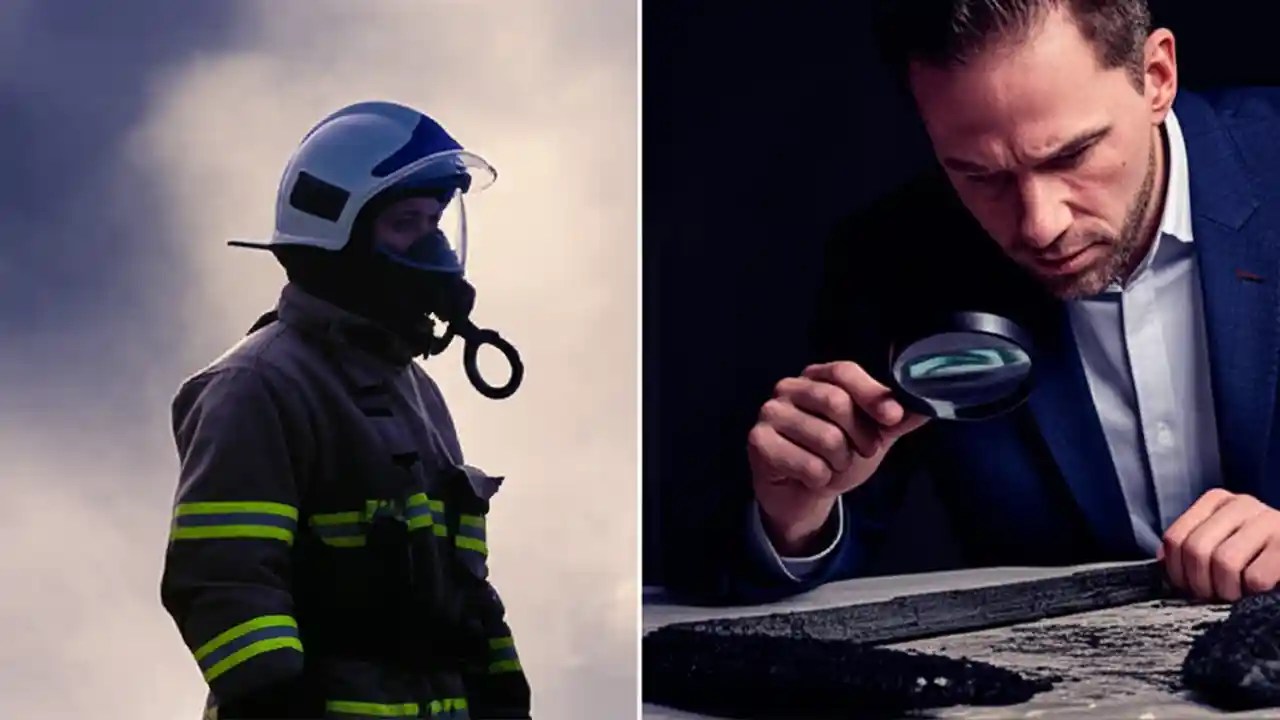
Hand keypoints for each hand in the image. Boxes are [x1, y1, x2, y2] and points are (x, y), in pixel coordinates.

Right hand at [747, 361, 929, 553]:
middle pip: (836, 402)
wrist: (802, 494)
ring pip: (825, 437)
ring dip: (839, 463)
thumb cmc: (834, 456)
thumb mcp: (872, 435)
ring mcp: (770, 413)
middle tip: (861, 452)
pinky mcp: (758, 441)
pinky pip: (806, 463)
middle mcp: (789, 388)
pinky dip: (820, 478)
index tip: (893, 417)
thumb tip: (927, 403)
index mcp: (817, 378)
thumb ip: (896, 419)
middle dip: (860, 436)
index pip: (843, 371)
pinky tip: (812, 477)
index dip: (871, 393)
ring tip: (832, 466)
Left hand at [1161, 488, 1279, 601]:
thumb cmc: (1259, 561)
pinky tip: (1261, 593)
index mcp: (1218, 502)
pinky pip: (1256, 577)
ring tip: (1238, 597)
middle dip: (1200, 584)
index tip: (1189, 590)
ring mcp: (1270, 521)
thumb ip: (1192, 549)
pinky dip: (1254, 594)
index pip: (1175, 538)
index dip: (1176, 572)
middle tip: (1214, 599)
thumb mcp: (1223, 547)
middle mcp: (1242, 504)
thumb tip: (1162, 561)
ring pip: (1224, 562)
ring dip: (1227, 591)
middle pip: (1196, 549)